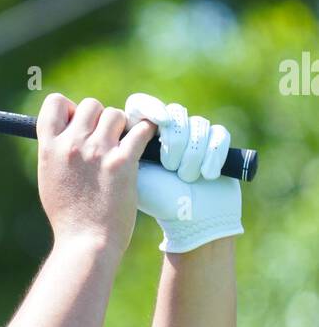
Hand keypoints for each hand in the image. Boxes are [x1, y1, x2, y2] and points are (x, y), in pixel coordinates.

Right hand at [36, 93, 156, 256]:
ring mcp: (98, 151)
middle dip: (100, 118)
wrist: (86, 243)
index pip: (55, 102)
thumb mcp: (48, 180)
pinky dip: (146, 132)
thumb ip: (55, 153)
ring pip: (116, 115)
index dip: (70, 108)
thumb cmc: (68, 217)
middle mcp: (72, 144)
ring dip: (122, 127)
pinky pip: (141, 130)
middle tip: (106, 139)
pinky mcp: (123, 162)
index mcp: (50, 148)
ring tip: (123, 147)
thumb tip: (67, 133)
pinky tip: (147, 140)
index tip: (78, 124)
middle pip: (91, 105)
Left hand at [124, 93, 243, 253]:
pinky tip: (207, 174)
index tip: (159, 122)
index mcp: (144, 133)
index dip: (150, 108)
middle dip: (175, 141)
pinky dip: (213, 155)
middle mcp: (170, 129)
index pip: (142, 104)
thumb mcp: (130, 173)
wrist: (190, 221)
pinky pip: (218, 135)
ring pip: (197, 124)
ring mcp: (195, 135)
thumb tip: (109, 125)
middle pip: (174, 112)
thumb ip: (118, 148)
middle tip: (170, 167)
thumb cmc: (157, 200)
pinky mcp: (218, 143)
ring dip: (192, 154)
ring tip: (186, 177)